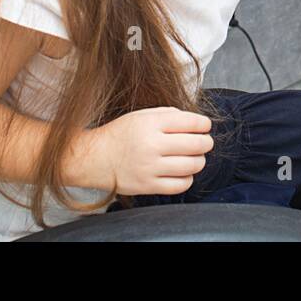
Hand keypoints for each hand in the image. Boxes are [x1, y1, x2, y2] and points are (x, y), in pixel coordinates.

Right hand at [82, 106, 213, 194]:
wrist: (94, 158)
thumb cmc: (120, 135)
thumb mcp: (142, 116)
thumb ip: (169, 115)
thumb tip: (196, 123)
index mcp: (151, 124)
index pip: (190, 122)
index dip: (204, 124)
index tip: (205, 126)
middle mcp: (151, 145)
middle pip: (195, 145)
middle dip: (206, 142)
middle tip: (205, 142)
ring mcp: (149, 168)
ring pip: (192, 166)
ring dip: (199, 161)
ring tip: (195, 157)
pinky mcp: (147, 186)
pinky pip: (180, 185)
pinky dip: (188, 179)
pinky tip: (184, 172)